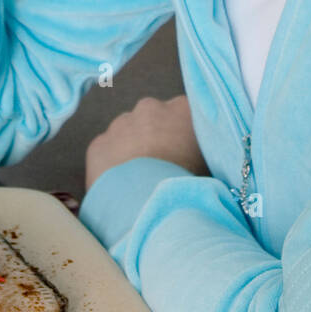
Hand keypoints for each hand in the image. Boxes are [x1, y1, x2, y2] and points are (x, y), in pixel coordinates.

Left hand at [84, 95, 208, 192]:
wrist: (148, 204)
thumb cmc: (188, 185)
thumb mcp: (212, 165)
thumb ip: (205, 152)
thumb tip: (202, 158)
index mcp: (183, 108)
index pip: (185, 114)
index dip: (184, 135)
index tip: (185, 152)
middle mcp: (150, 107)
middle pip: (153, 119)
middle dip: (155, 137)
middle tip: (163, 167)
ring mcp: (120, 124)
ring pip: (127, 133)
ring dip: (132, 149)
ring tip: (141, 179)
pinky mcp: (98, 144)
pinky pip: (106, 152)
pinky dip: (112, 165)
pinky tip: (121, 185)